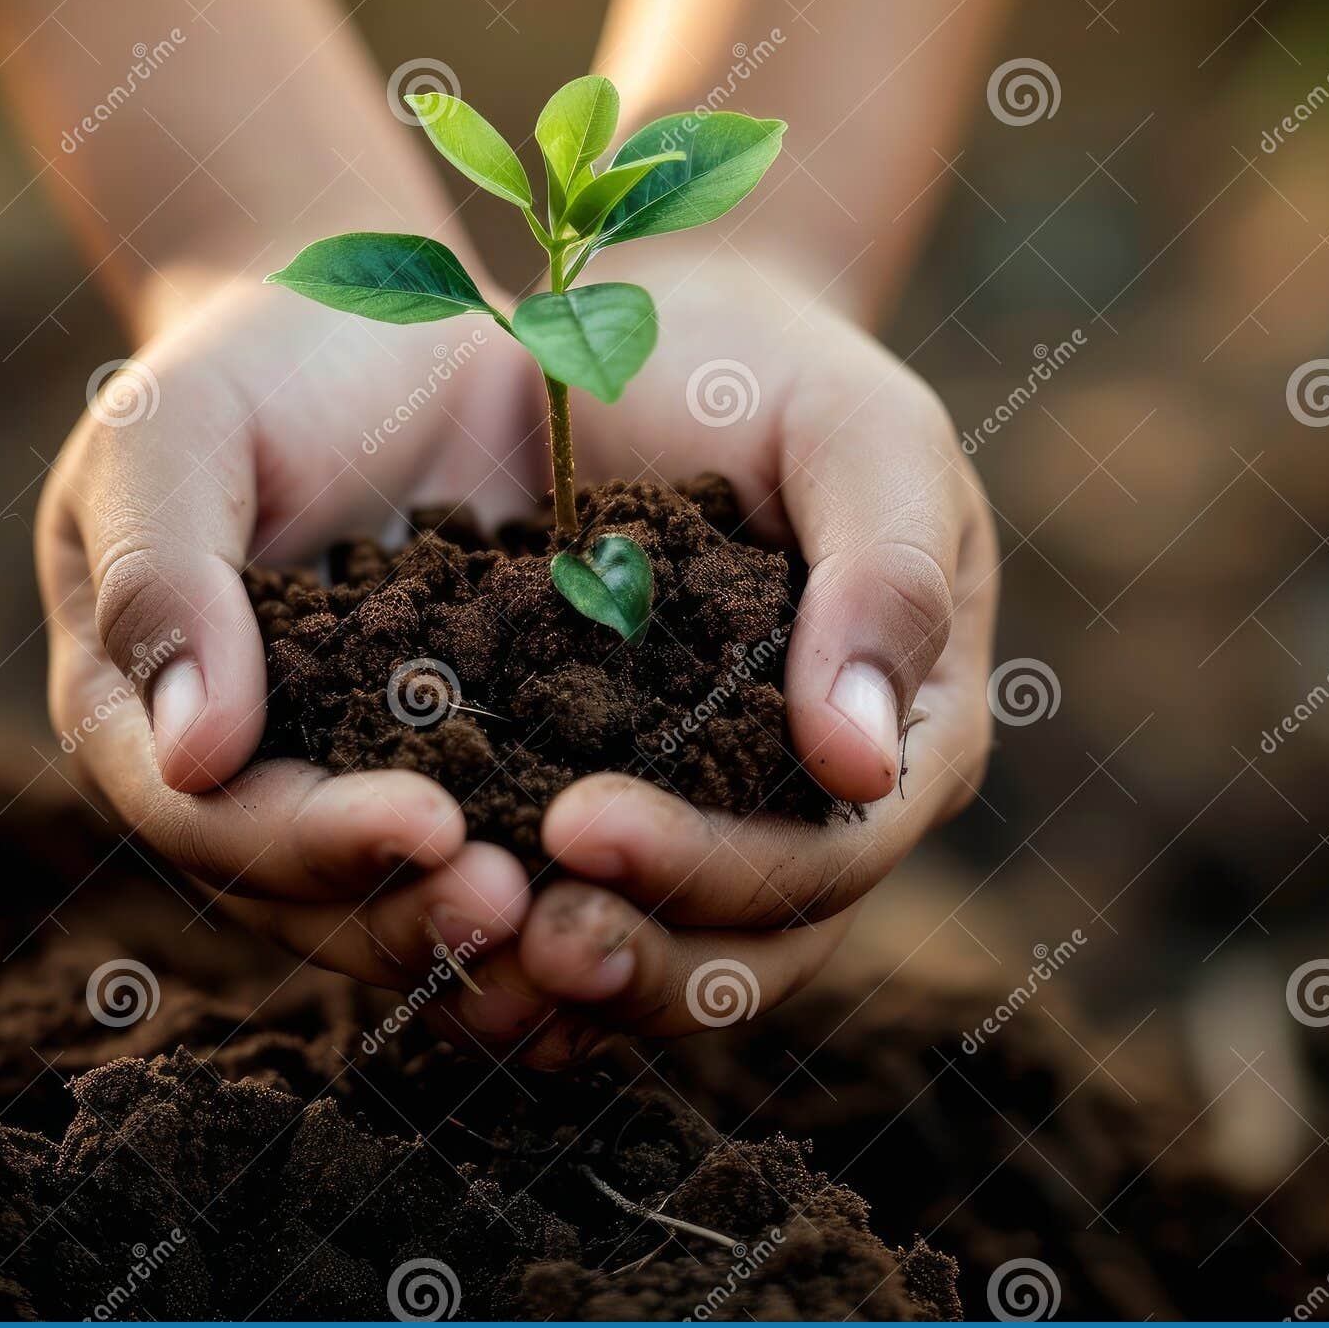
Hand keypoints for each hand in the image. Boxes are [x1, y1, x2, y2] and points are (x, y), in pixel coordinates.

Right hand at [35, 279, 539, 986]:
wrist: (377, 324)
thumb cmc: (253, 365)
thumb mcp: (176, 433)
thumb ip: (163, 576)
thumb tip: (194, 754)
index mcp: (146, 717)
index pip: (213, 817)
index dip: (312, 839)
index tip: (429, 824)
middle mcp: (249, 776)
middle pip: (313, 896)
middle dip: (414, 914)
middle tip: (518, 908)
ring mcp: (360, 773)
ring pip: (410, 895)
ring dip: (494, 931)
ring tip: (592, 929)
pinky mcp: (470, 752)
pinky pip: (505, 833)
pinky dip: (560, 877)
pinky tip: (642, 889)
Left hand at [433, 262, 997, 1066]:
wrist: (668, 346)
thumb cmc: (783, 376)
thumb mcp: (862, 439)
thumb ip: (886, 579)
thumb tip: (863, 764)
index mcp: (907, 739)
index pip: (825, 858)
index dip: (713, 867)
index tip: (581, 825)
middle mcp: (820, 810)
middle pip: (748, 948)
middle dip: (636, 955)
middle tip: (517, 932)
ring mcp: (718, 817)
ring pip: (661, 956)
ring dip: (562, 981)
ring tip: (457, 949)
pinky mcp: (613, 798)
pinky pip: (576, 901)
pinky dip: (508, 936)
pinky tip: (421, 920)